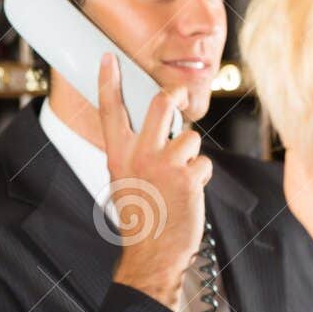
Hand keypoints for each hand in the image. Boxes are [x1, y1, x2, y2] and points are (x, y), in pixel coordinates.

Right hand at [98, 54, 210, 308]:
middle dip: (175, 96)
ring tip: (180, 178)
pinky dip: (201, 177)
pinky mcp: (188, 176)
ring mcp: (164, 164)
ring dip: (191, 155)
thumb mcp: (124, 181)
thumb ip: (134, 153)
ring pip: (190, 137)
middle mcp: (139, 155)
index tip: (109, 58)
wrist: (153, 252)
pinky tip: (188, 193)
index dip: (110, 82)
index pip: (111, 111)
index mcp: (118, 156)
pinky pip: (203, 163)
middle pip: (161, 104)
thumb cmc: (141, 217)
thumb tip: (156, 129)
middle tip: (178, 99)